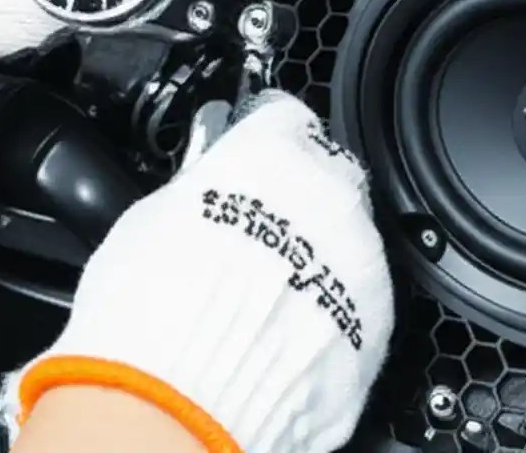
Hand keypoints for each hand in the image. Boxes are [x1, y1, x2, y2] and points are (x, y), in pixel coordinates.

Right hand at [0, 91, 394, 452]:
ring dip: (317, 259)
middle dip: (295, 202)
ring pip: (349, 243)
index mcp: (273, 153)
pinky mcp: (377, 328)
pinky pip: (360, 305)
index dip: (263, 137)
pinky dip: (331, 316)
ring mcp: (361, 265)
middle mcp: (330, 198)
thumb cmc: (147, 319)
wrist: (172, 411)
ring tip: (258, 303)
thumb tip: (206, 186)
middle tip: (247, 242)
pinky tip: (281, 338)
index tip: (255, 153)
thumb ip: (201, 186)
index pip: (285, 115)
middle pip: (326, 178)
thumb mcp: (151, 219)